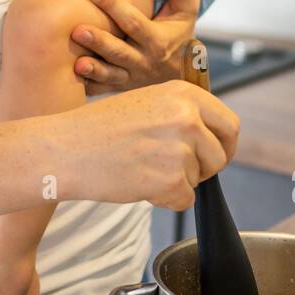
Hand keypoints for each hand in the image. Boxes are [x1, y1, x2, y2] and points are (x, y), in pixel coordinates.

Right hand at [56, 80, 238, 210]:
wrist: (65, 149)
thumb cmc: (98, 129)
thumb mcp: (146, 104)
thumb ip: (180, 114)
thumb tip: (209, 136)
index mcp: (183, 94)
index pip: (229, 124)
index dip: (224, 144)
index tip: (216, 155)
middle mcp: (187, 117)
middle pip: (221, 155)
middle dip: (207, 168)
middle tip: (181, 172)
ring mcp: (181, 149)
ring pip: (199, 179)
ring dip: (177, 182)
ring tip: (141, 168)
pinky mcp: (170, 180)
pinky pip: (183, 200)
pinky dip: (164, 199)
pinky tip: (138, 183)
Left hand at [71, 0, 199, 91]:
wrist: (181, 70)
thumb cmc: (179, 32)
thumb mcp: (187, 9)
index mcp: (158, 40)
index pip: (134, 21)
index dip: (113, 5)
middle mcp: (144, 61)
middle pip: (119, 51)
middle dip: (99, 41)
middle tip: (77, 29)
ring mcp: (131, 78)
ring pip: (110, 75)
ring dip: (93, 69)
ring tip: (75, 62)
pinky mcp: (120, 88)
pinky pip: (103, 90)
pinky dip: (88, 86)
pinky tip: (71, 80)